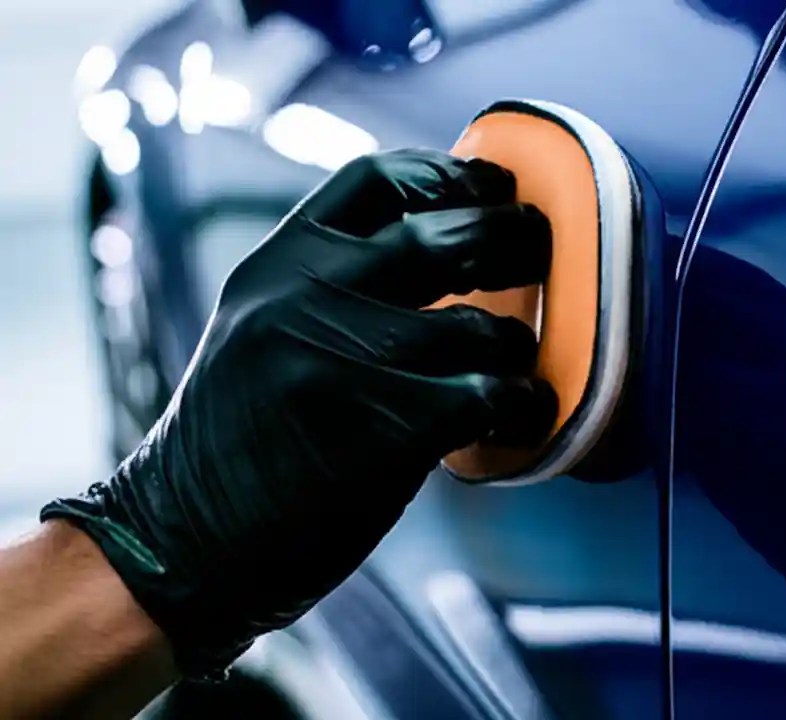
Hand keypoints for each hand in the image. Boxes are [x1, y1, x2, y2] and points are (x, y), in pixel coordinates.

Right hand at [42, 149, 556, 676]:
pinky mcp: (382, 429)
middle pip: (442, 236)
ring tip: (516, 362)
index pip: (376, 181)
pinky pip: (487, 397)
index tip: (493, 186)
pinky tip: (522, 413)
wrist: (182, 545)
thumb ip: (327, 287)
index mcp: (275, 266)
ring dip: (514, 345)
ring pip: (477, 328)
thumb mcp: (259, 333)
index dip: (449, 176)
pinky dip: (521, 405)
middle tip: (538, 249)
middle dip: (508, 237)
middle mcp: (305, 298)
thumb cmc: (237, 445)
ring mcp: (342, 361)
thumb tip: (437, 247)